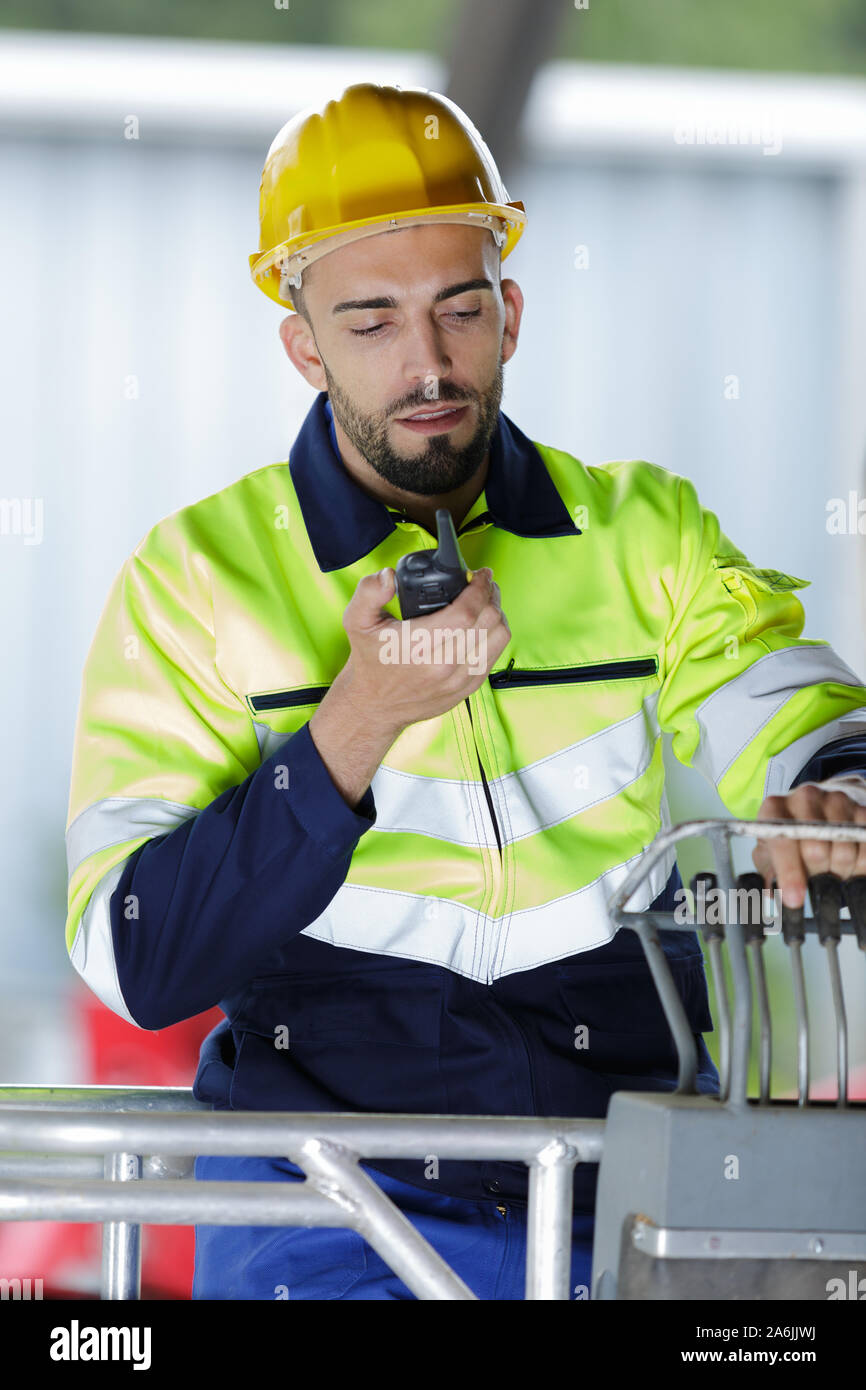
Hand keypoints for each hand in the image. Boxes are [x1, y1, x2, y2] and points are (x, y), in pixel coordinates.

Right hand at [336, 565, 510, 737]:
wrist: (374, 706)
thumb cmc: (370, 662)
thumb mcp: (357, 621)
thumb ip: (369, 592)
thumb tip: (389, 576)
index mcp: (418, 645)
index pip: (465, 612)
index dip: (479, 588)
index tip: (480, 574)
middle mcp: (442, 665)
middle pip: (488, 621)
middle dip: (491, 595)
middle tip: (484, 584)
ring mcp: (458, 679)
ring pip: (498, 638)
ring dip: (498, 614)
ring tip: (487, 603)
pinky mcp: (467, 689)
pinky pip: (495, 657)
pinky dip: (495, 636)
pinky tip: (484, 626)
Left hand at [751, 779, 865, 907]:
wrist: (821, 809)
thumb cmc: (790, 837)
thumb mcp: (771, 853)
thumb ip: (769, 873)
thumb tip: (771, 896)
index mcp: (775, 808)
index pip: (782, 841)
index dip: (789, 872)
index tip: (795, 900)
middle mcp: (804, 797)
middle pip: (816, 850)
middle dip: (817, 874)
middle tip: (817, 876)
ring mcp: (836, 800)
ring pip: (844, 853)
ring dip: (840, 871)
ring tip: (832, 866)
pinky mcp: (861, 809)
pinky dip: (860, 866)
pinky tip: (851, 862)